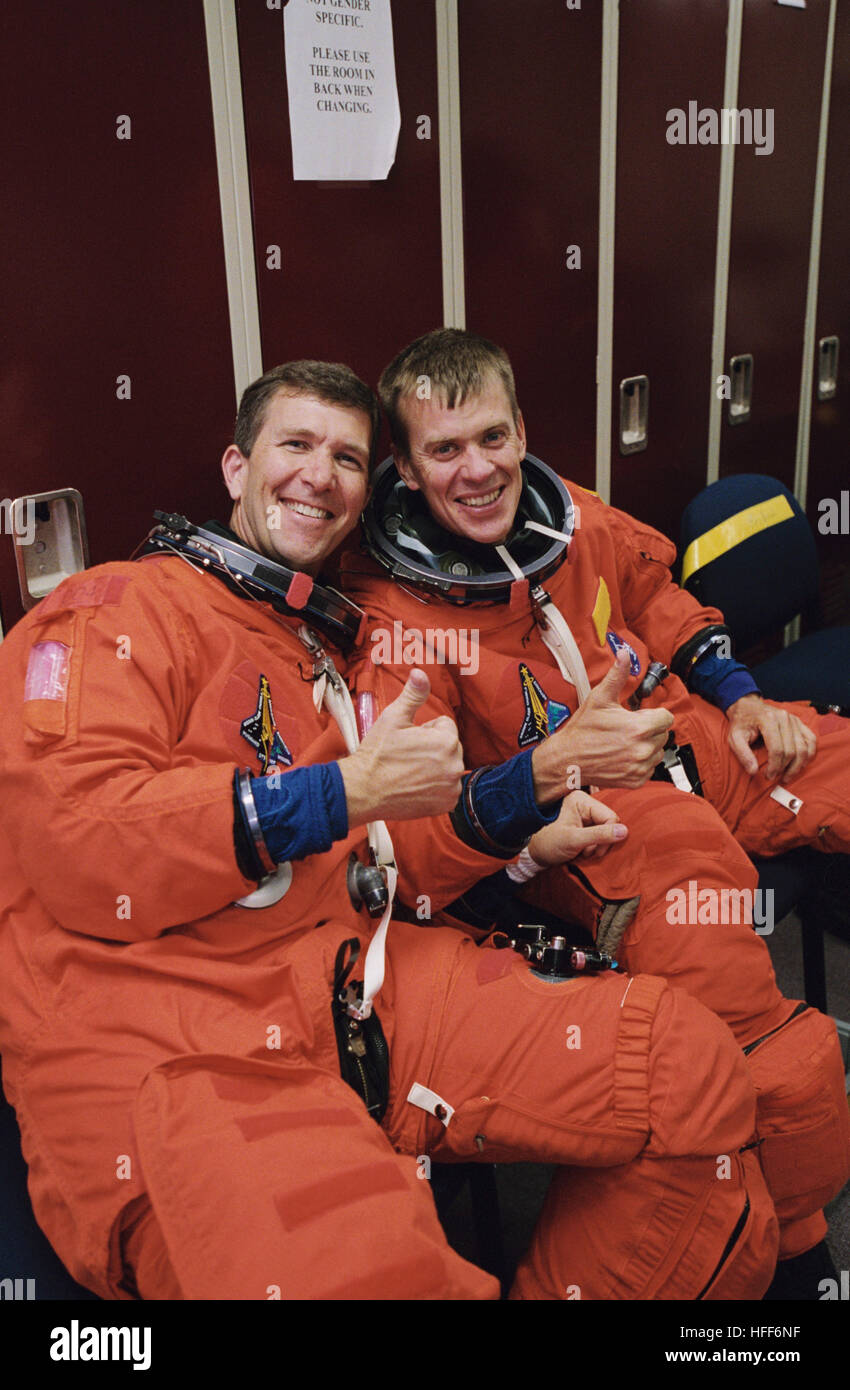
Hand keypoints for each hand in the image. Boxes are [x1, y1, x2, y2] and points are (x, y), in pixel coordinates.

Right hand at [339, 668, 464, 823]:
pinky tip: (415, 786)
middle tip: (407, 756)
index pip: (445, 726)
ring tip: (409, 771)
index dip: (425, 730)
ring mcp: (451, 787)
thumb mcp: (393, 718)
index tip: (408, 740)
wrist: (363, 790)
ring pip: (448, 767)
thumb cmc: (377, 755)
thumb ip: (413, 694)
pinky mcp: (445, 804)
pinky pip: (447, 789)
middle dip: (432, 748)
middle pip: (448, 747)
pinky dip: (435, 788)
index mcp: (446, 741)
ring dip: (434, 768)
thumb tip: (420, 673)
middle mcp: (454, 765)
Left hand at [527, 791, 627, 866]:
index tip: (595, 850)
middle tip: (585, 852)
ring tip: (580, 852)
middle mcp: (583, 804)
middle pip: (609, 824)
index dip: (608, 835)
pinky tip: (580, 851)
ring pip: (605, 832)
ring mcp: (583, 815)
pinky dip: (591, 847)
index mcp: (580, 800)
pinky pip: (597, 836)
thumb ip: (600, 835)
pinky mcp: (582, 825)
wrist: (532, 853)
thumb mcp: (574, 840)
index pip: (610, 816)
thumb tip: (625, 831)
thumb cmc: (548, 843)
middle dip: (600, 843)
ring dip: (595, 847)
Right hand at [532, 649, 673, 800]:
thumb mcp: (599, 698)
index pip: (666, 718)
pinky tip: (623, 755)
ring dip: (647, 746)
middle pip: (663, 734)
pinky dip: (640, 762)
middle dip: (649, 729)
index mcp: (639, 728)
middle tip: (627, 728)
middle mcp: (643, 750)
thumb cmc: (583, 729)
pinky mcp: (636, 780)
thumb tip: (623, 653)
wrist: (568, 759)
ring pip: (658, 751)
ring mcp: (641, 767)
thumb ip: (617, 675)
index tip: (638, 715)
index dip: (652, 714)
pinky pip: (650, 768)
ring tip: (624, 742)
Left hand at [725, 694, 816, 780]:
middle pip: (792, 751)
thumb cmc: (741, 723)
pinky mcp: (799, 722)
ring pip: (804, 748)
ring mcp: (794, 719)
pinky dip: (809, 754)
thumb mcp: (734, 737)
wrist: (747, 707)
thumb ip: (743, 754)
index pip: (777, 749)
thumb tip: (753, 771)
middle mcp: (784, 718)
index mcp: (768, 720)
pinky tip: (800, 764)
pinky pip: (811, 740)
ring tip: (787, 775)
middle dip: (785, 768)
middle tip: (776, 777)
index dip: (774, 766)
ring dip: (798, 765)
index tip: (768, 776)